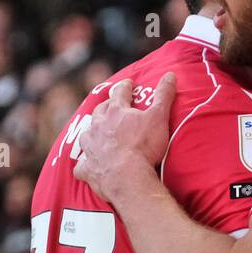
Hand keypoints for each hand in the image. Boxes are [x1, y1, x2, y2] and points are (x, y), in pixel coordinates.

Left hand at [74, 73, 176, 204]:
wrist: (127, 177)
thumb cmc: (144, 146)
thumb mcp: (159, 117)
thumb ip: (163, 95)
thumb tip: (170, 74)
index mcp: (115, 111)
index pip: (121, 92)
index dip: (126, 87)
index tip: (129, 84)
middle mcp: (98, 126)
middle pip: (99, 111)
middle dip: (106, 107)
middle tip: (110, 106)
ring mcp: (90, 147)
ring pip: (86, 135)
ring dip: (91, 133)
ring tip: (95, 133)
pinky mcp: (88, 168)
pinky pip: (81, 166)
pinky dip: (84, 166)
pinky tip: (87, 167)